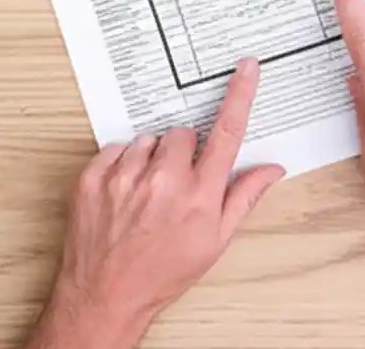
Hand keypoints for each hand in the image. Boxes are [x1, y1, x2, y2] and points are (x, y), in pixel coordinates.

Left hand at [28, 59, 284, 348]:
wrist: (105, 295)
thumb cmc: (162, 273)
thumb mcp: (215, 241)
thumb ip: (244, 197)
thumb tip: (271, 169)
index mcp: (200, 195)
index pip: (227, 132)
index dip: (240, 95)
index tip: (247, 69)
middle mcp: (163, 182)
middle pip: (182, 133)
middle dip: (184, 151)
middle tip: (177, 181)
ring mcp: (125, 178)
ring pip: (148, 139)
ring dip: (151, 158)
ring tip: (147, 191)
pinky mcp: (93, 179)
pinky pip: (116, 148)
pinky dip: (122, 164)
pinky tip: (125, 191)